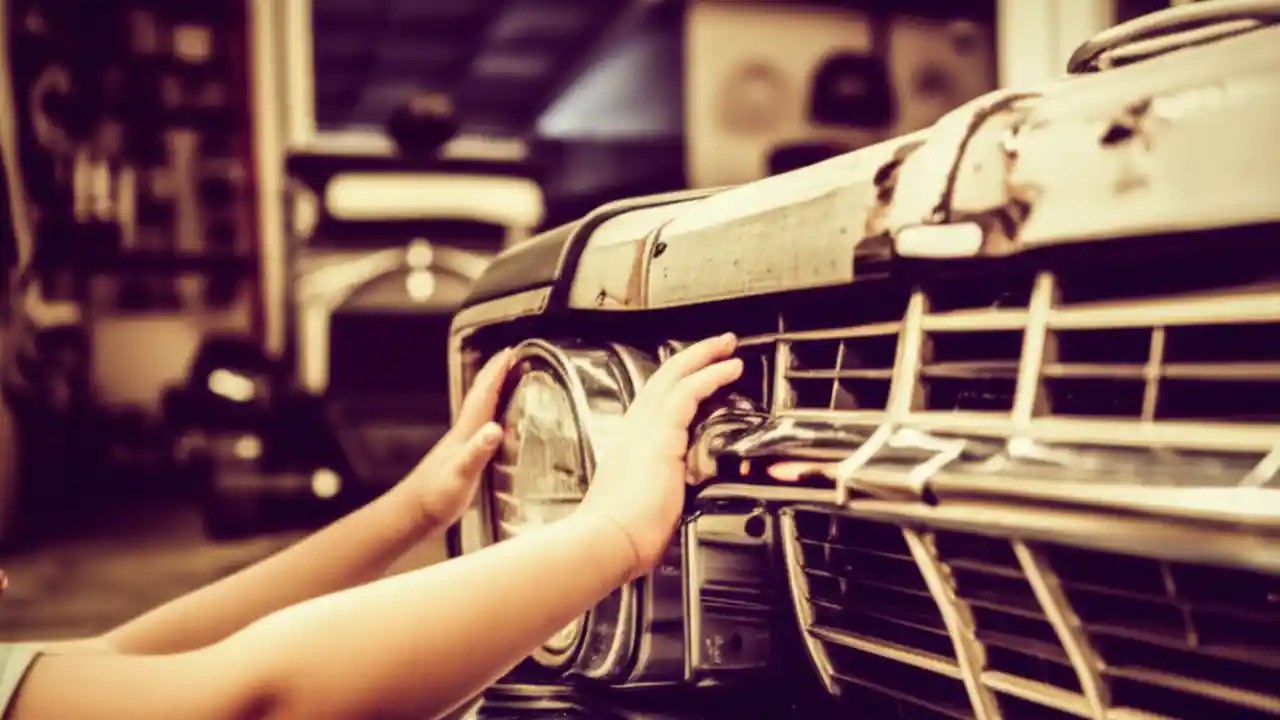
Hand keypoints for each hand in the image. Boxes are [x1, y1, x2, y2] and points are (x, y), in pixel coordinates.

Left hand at [395, 348, 512, 532]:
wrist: (412, 514)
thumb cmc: (435, 497)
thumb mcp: (460, 475)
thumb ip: (477, 452)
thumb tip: (495, 428)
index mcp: (466, 433)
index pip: (483, 394)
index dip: (497, 372)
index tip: (510, 351)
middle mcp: (463, 434)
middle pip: (481, 397)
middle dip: (496, 375)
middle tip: (511, 357)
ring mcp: (461, 446)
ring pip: (480, 411)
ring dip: (493, 393)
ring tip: (507, 382)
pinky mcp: (463, 459)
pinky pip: (481, 430)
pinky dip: (492, 419)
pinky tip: (495, 427)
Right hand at [577, 333, 742, 578]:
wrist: (605, 543)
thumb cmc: (621, 538)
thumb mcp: (647, 508)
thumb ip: (665, 495)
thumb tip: (681, 503)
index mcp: (630, 448)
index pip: (655, 404)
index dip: (676, 385)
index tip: (696, 378)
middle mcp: (634, 432)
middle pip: (662, 381)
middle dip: (691, 359)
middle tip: (717, 346)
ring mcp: (645, 431)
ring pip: (674, 378)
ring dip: (703, 358)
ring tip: (727, 346)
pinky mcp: (660, 435)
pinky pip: (688, 393)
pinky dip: (710, 376)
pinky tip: (729, 369)